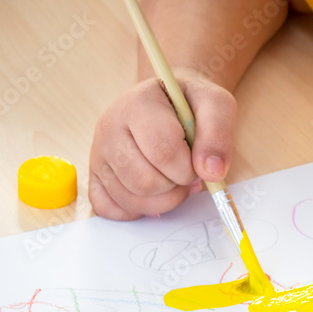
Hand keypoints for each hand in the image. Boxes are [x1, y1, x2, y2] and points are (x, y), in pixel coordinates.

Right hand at [88, 71, 236, 219]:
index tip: (197, 163)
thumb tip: (211, 172)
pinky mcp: (94, 175)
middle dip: (175, 187)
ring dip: (162, 201)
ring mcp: (98, 153)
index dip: (188, 169)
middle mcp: (109, 127)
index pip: (162, 152)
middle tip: (185, 173)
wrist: (168, 101)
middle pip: (144, 182)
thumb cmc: (190, 104)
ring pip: (130, 199)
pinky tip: (152, 194)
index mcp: (138, 105)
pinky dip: (136, 211)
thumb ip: (218, 133)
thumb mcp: (215, 104)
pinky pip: (109, 209)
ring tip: (172, 180)